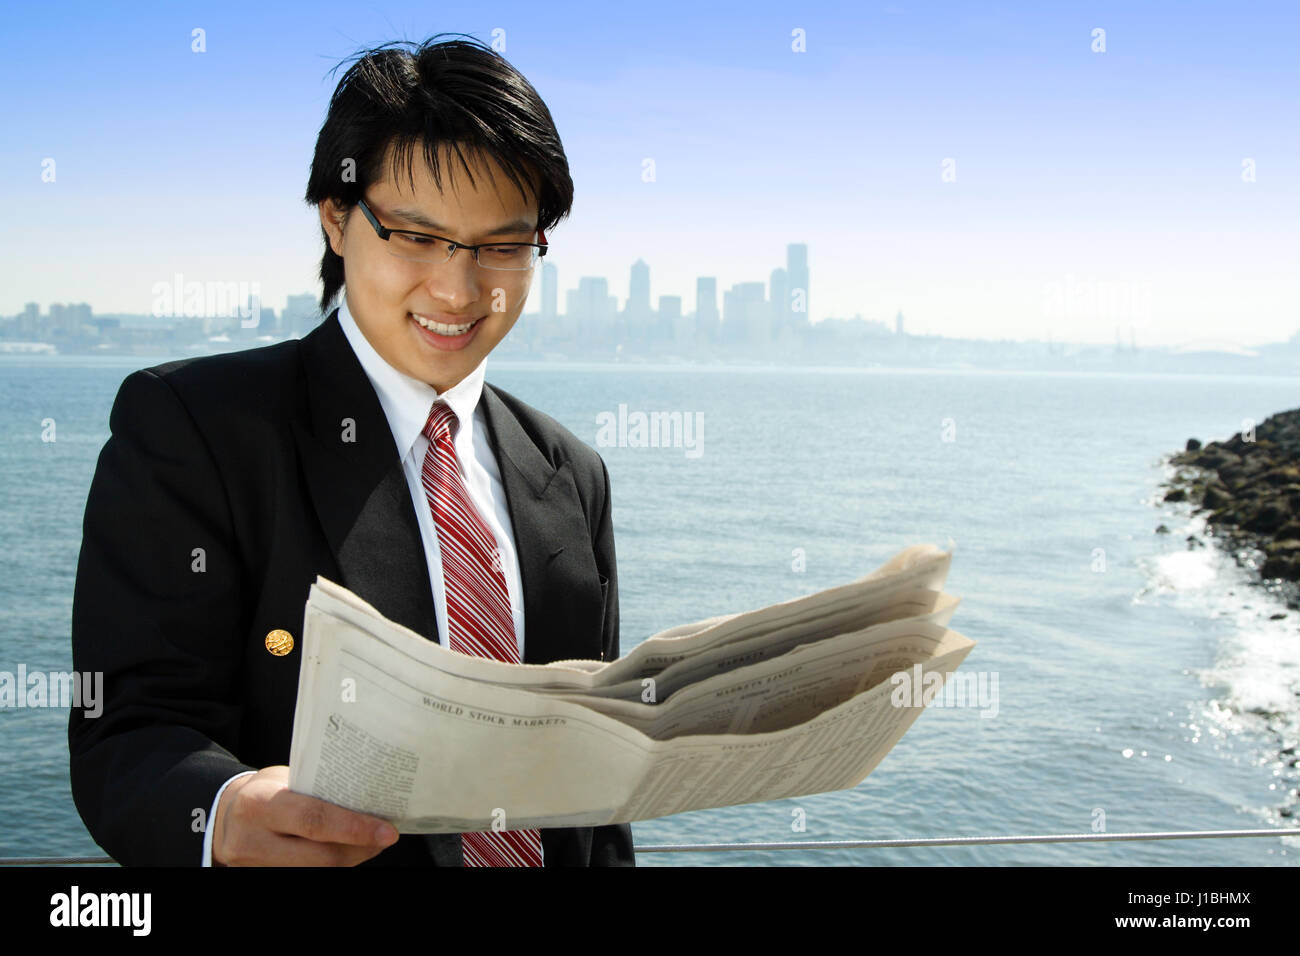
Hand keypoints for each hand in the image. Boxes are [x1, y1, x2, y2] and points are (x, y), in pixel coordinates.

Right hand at [211, 765, 398, 865]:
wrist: (225, 818)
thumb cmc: (263, 792)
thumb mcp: (284, 781)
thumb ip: (317, 792)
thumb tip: (366, 800)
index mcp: (259, 804)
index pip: (314, 820)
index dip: (354, 828)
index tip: (387, 830)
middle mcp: (254, 841)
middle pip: (321, 856)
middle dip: (361, 847)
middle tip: (385, 835)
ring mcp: (256, 866)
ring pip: (318, 871)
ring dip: (351, 857)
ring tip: (371, 841)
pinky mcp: (264, 878)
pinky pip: (308, 874)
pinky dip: (334, 863)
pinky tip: (349, 849)